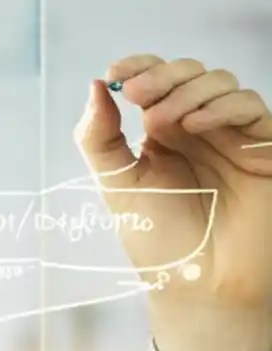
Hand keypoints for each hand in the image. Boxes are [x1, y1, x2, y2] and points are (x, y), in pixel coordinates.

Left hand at [75, 55, 271, 350]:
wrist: (200, 285)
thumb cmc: (158, 240)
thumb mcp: (116, 183)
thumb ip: (100, 138)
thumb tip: (96, 86)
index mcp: (160, 133)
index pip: (154, 81)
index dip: (139, 66)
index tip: (116, 72)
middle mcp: (196, 129)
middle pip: (187, 74)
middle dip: (163, 76)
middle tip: (139, 94)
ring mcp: (230, 136)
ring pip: (220, 83)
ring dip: (189, 91)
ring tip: (166, 121)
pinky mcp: (262, 149)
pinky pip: (251, 108)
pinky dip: (223, 107)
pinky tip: (196, 125)